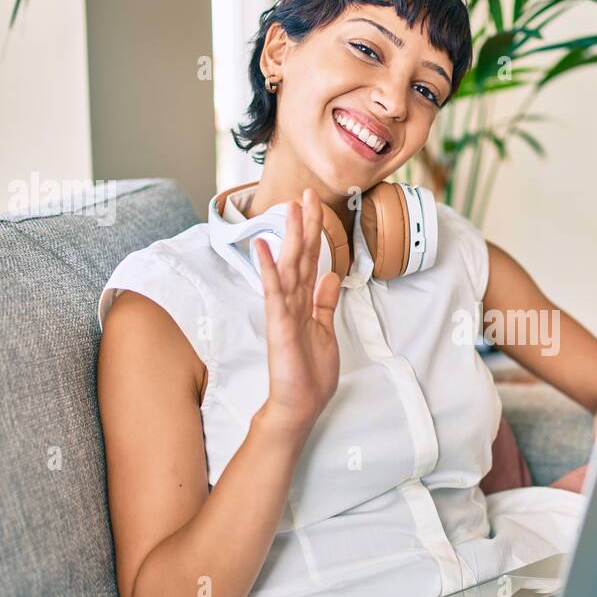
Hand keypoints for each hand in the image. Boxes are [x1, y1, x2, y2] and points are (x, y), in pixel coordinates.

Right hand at [254, 188, 341, 432]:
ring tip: (289, 208)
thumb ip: (326, 302)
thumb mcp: (325, 329)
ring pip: (288, 266)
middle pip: (299, 255)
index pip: (310, 259)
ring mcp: (283, 311)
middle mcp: (292, 301)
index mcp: (304, 302)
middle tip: (307, 192)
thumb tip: (332, 276)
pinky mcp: (278, 324)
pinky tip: (264, 247)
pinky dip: (269, 269)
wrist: (299, 404)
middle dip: (303, 224)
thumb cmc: (309, 372)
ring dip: (289, 237)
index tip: (316, 206)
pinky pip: (273, 292)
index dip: (314, 233)